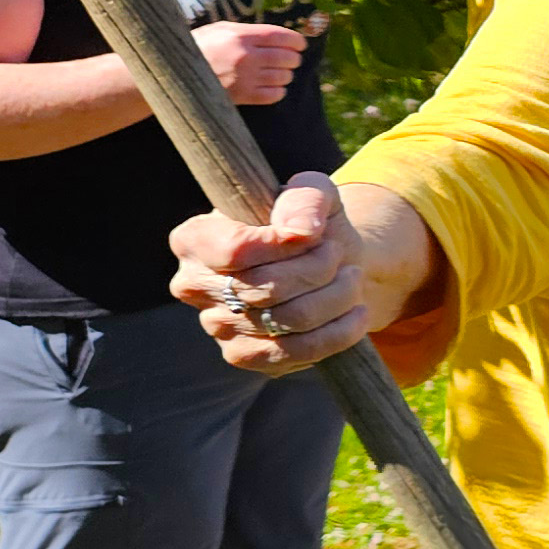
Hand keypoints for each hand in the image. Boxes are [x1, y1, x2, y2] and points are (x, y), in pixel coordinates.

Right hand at [169, 173, 381, 371]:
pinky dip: (338, 332)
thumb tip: (302, 230)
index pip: (235, 250)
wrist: (326, 265)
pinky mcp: (244, 356)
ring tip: (352, 278)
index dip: (285, 245)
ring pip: (289, 320)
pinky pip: (296, 352)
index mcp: (196, 238)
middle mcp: (193, 285)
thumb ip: (306, 197)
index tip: (318, 234)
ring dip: (337, 297)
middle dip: (320, 268)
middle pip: (268, 287)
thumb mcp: (314, 193)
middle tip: (339, 254)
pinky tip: (355, 312)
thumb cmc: (309, 223)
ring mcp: (216, 325)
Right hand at [192, 20, 307, 107]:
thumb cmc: (200, 46)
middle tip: (291, 59)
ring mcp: (245, 78)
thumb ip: (248, 30)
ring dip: (285, 74)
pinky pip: (274, 95)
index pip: (281, 37)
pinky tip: (272, 86)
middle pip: (287, 57)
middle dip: (293, 58)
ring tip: (278, 72)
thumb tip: (276, 34)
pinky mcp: (243, 96)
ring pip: (284, 77)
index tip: (301, 44)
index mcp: (241, 37)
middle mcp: (246, 57)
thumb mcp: (220, 29)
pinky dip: (278, 91)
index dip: (297, 41)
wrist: (176, 73)